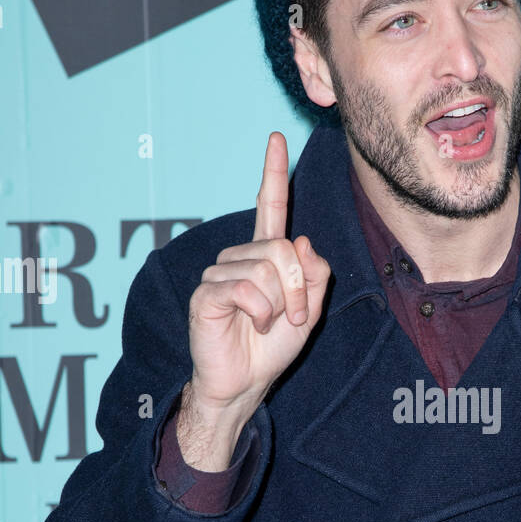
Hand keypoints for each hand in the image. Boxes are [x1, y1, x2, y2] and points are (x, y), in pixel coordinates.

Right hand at [186, 131, 330, 422]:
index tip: (276, 139)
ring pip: (264, 269)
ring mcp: (220, 272)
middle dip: (296, 288)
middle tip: (293, 317)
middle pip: (279, 248)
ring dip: (278, 304)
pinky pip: (244, 288)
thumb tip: (300, 241)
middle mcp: (240, 257)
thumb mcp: (309, 311)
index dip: (273, 174)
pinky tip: (251, 324)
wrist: (246, 382)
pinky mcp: (206, 292)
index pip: (269, 206)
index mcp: (265, 256)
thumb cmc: (272, 347)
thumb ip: (314, 275)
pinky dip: (259, 311)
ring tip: (268, 324)